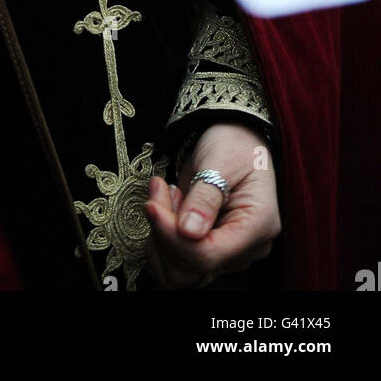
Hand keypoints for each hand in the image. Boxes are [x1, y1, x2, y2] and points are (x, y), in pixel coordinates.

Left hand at [143, 123, 279, 288]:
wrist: (234, 139)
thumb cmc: (233, 145)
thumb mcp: (220, 161)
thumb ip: (204, 198)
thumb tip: (188, 232)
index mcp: (258, 227)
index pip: (208, 254)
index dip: (172, 235)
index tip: (152, 205)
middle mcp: (245, 249)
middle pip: (191, 267)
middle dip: (164, 230)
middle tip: (159, 191)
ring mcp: (227, 252)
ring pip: (179, 270)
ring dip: (160, 234)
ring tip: (165, 196)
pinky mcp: (208, 249)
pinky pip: (176, 262)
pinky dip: (161, 237)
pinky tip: (167, 209)